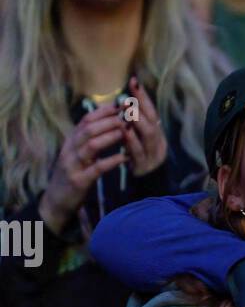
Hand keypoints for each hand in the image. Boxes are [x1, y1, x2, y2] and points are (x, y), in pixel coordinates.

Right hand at [39, 101, 127, 235]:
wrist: (55, 202)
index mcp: (70, 142)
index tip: (120, 105)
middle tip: (127, 116)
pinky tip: (125, 158)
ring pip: (92, 144)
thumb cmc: (72, 176)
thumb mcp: (77, 155)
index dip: (103, 111)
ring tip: (126, 132)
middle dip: (109, 120)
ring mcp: (72, 165)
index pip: (85, 120)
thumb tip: (106, 124)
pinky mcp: (79, 181)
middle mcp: (69, 150)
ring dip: (110, 136)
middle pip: (89, 129)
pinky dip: (112, 161)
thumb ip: (88, 141)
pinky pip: (97, 168)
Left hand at [120, 78, 167, 177]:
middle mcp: (158, 145)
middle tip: (128, 98)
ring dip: (138, 122)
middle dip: (140, 108)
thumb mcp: (137, 141)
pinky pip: (139, 153)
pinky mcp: (144, 168)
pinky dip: (132, 141)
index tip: (133, 81)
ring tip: (128, 111)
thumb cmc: (135, 162)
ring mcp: (153, 157)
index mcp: (157, 136)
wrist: (141, 191)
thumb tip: (129, 96)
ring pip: (149, 136)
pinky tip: (125, 132)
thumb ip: (135, 123)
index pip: (151, 112)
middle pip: (152, 123)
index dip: (143, 97)